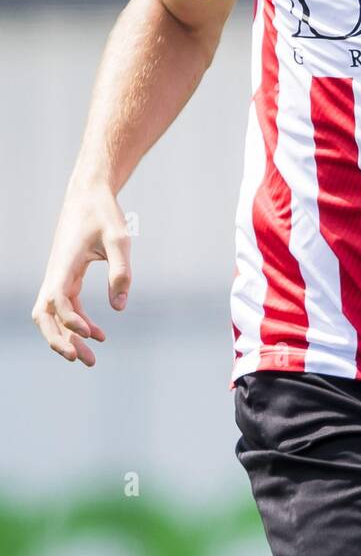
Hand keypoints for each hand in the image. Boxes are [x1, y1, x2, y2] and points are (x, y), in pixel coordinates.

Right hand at [32, 179, 131, 365]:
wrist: (89, 195)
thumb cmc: (103, 214)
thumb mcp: (118, 239)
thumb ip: (121, 272)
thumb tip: (119, 308)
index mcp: (64, 263)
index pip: (56, 300)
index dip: (70, 320)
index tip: (93, 333)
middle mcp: (54, 273)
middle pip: (44, 316)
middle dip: (60, 341)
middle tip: (85, 360)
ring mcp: (57, 276)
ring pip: (51, 316)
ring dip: (66, 338)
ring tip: (90, 358)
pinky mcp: (64, 276)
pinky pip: (63, 307)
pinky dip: (76, 323)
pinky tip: (98, 334)